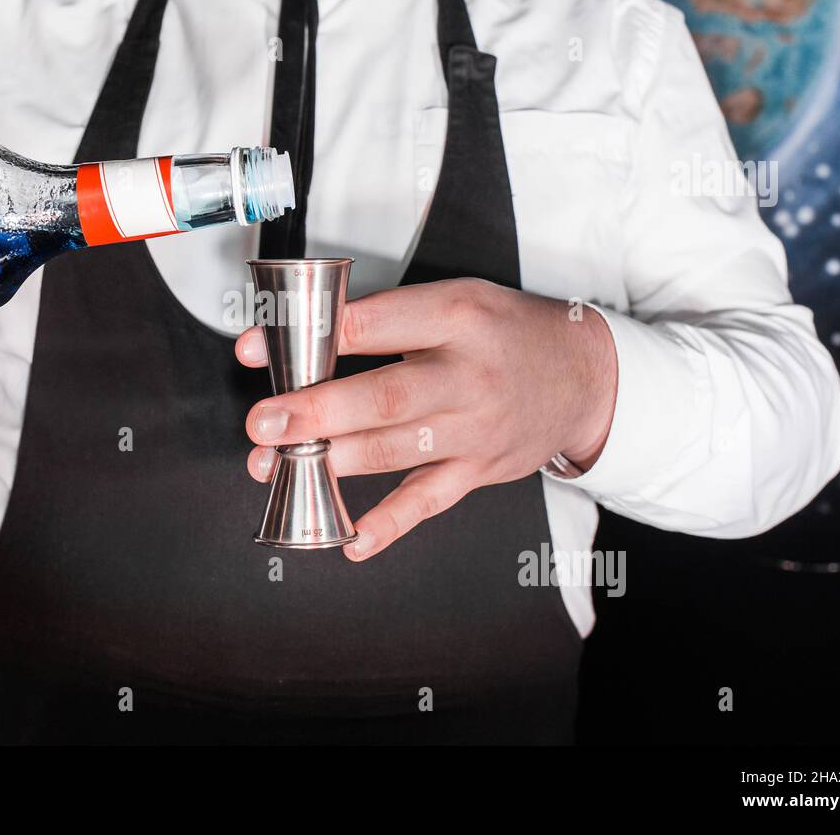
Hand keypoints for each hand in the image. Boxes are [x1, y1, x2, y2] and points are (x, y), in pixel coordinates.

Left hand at [235, 278, 616, 560]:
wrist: (583, 376)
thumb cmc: (505, 332)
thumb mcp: (455, 300)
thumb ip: (384, 317)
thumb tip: (301, 341)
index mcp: (456, 317)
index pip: (374, 324)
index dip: (310, 337)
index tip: (256, 347)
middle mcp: (467, 376)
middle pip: (383, 397)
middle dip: (315, 413)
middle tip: (263, 423)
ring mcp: (474, 430)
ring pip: (393, 451)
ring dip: (328, 462)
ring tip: (274, 465)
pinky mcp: (478, 472)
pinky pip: (427, 502)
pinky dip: (387, 526)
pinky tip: (349, 539)